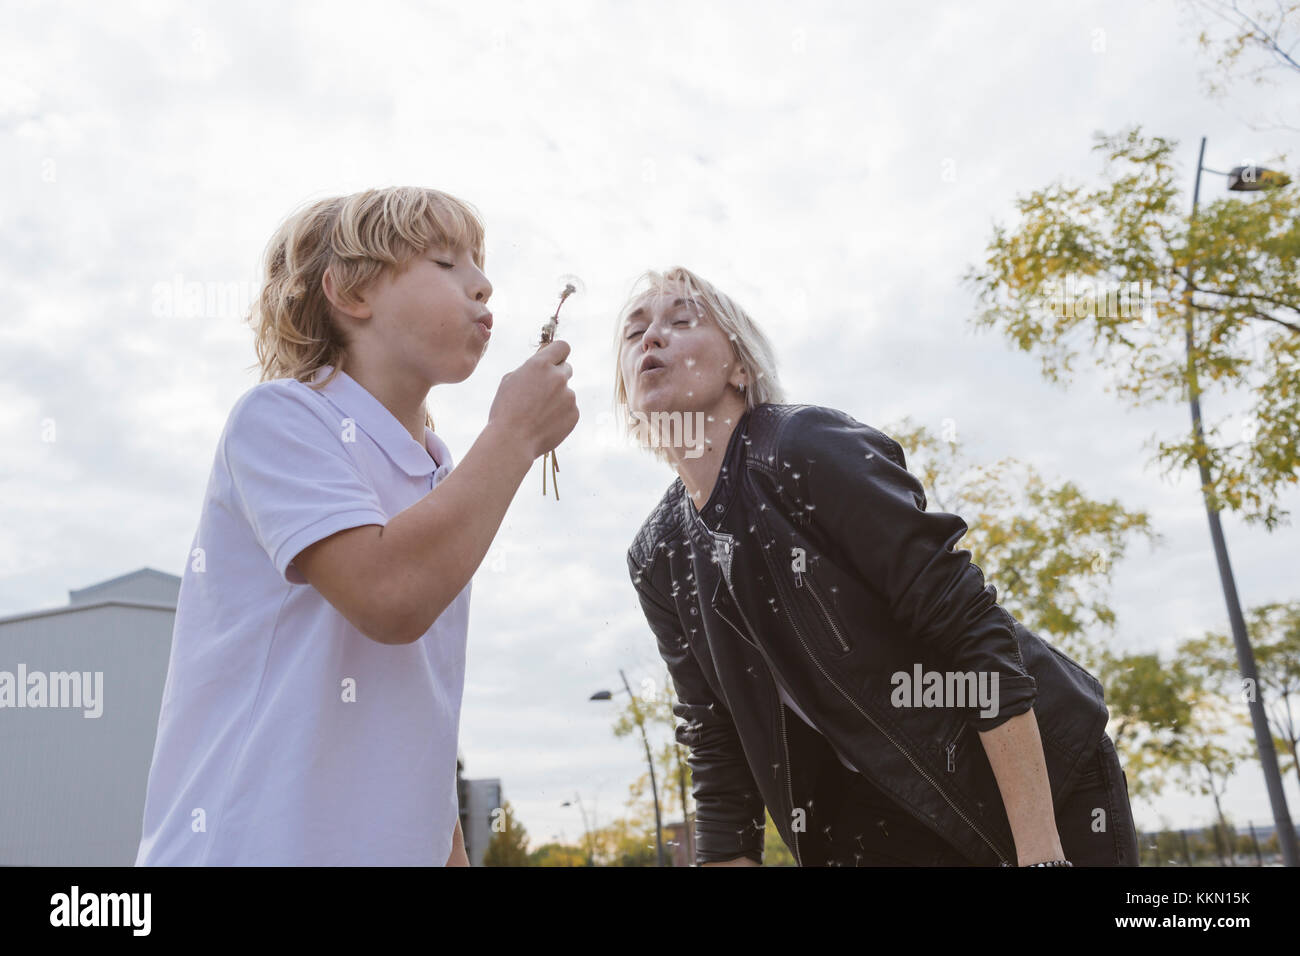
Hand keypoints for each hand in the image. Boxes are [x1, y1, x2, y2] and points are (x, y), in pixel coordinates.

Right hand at [488, 338, 578, 460]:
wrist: (513, 441)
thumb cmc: (506, 410)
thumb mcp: (510, 381)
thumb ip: (530, 369)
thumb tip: (542, 366)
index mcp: (540, 364)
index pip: (563, 347)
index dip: (558, 353)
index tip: (554, 360)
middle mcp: (558, 377)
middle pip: (566, 368)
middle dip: (556, 376)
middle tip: (541, 392)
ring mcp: (569, 396)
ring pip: (566, 392)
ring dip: (557, 398)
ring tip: (538, 414)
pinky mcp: (574, 414)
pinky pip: (570, 409)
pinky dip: (560, 414)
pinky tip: (544, 423)